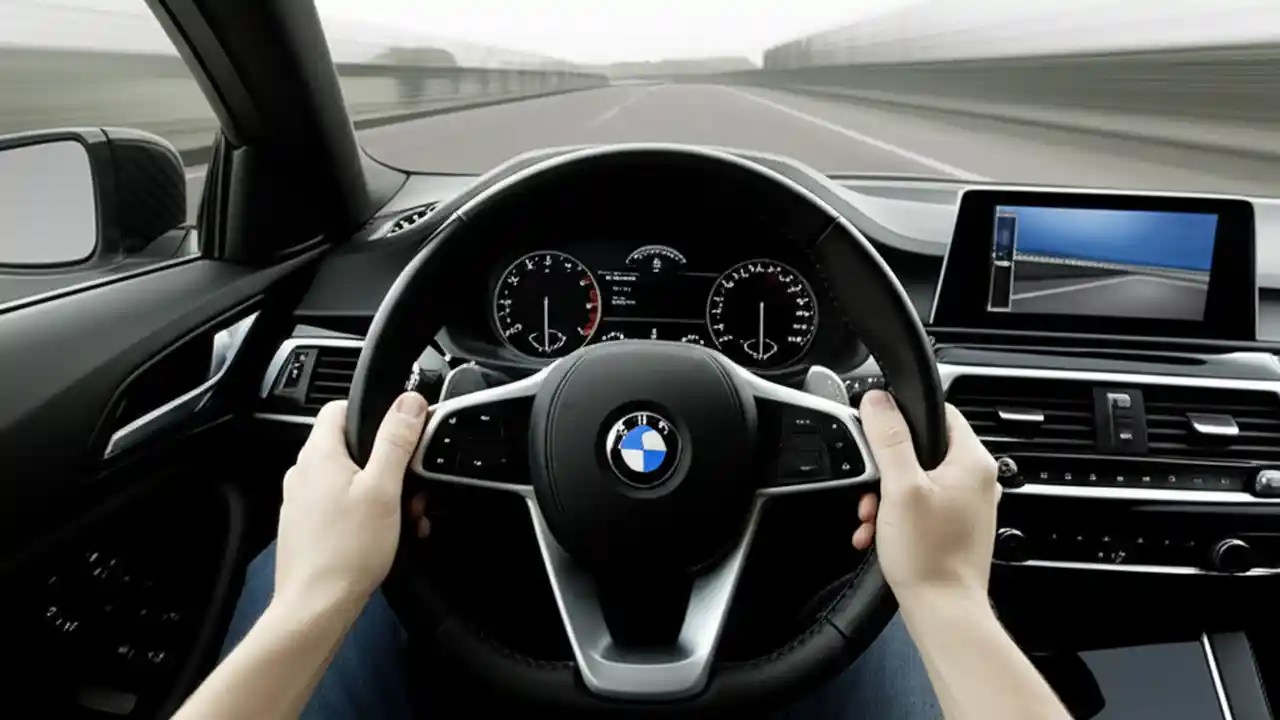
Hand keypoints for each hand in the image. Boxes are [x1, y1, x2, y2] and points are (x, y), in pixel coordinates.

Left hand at [275, 392, 428, 614]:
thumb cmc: (348, 549)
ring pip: (348, 479)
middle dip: (386, 463)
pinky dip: (364, 512)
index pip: (338, 408)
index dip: (372, 412)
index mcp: (319, 454)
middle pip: (349, 447)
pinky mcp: (305, 527)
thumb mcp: (383, 488)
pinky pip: (339, 506)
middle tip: (411, 489)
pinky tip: (385, 535)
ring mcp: (301, 501)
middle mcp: (303, 473)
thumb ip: (395, 441)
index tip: (399, 432)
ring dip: (381, 492)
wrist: (316, 606)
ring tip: (404, 518)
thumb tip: (409, 402)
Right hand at [857, 390, 998, 602]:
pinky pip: (920, 505)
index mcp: (972, 461)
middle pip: (921, 449)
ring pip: (916, 480)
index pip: (939, 412)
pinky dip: (896, 515)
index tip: (878, 432)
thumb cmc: (929, 556)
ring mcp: (967, 504)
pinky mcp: (955, 526)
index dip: (903, 417)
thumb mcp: (900, 488)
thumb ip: (889, 439)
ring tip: (874, 519)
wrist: (943, 610)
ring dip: (886, 497)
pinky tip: (880, 533)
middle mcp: (976, 479)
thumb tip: (878, 400)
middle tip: (872, 492)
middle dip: (886, 470)